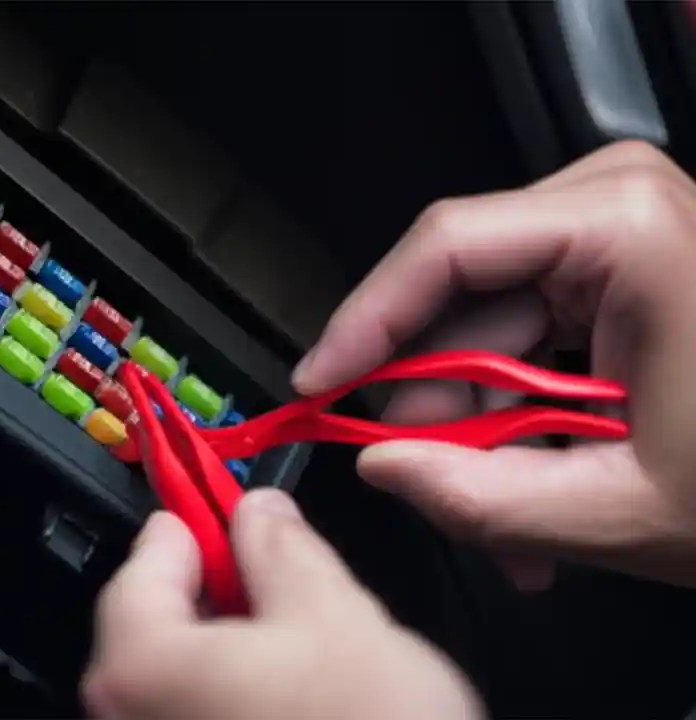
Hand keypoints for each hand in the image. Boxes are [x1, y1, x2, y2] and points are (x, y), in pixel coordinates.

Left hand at [82, 490, 480, 719]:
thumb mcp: (335, 616)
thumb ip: (282, 548)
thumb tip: (258, 515)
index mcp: (141, 663)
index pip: (143, 561)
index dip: (189, 525)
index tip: (216, 507)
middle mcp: (126, 718)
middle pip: (155, 624)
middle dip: (217, 592)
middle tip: (276, 576)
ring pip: (182, 679)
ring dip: (232, 650)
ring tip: (305, 651)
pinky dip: (235, 701)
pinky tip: (297, 706)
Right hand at [293, 140, 695, 589]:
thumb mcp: (623, 510)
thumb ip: (480, 499)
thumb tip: (386, 467)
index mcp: (629, 230)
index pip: (444, 249)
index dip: (364, 324)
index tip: (322, 384)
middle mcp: (619, 209)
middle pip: (457, 302)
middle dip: (438, 409)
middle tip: (436, 485)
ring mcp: (618, 234)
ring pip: (483, 329)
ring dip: (480, 429)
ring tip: (514, 518)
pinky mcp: (615, 265)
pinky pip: (520, 333)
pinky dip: (514, 412)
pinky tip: (536, 477)